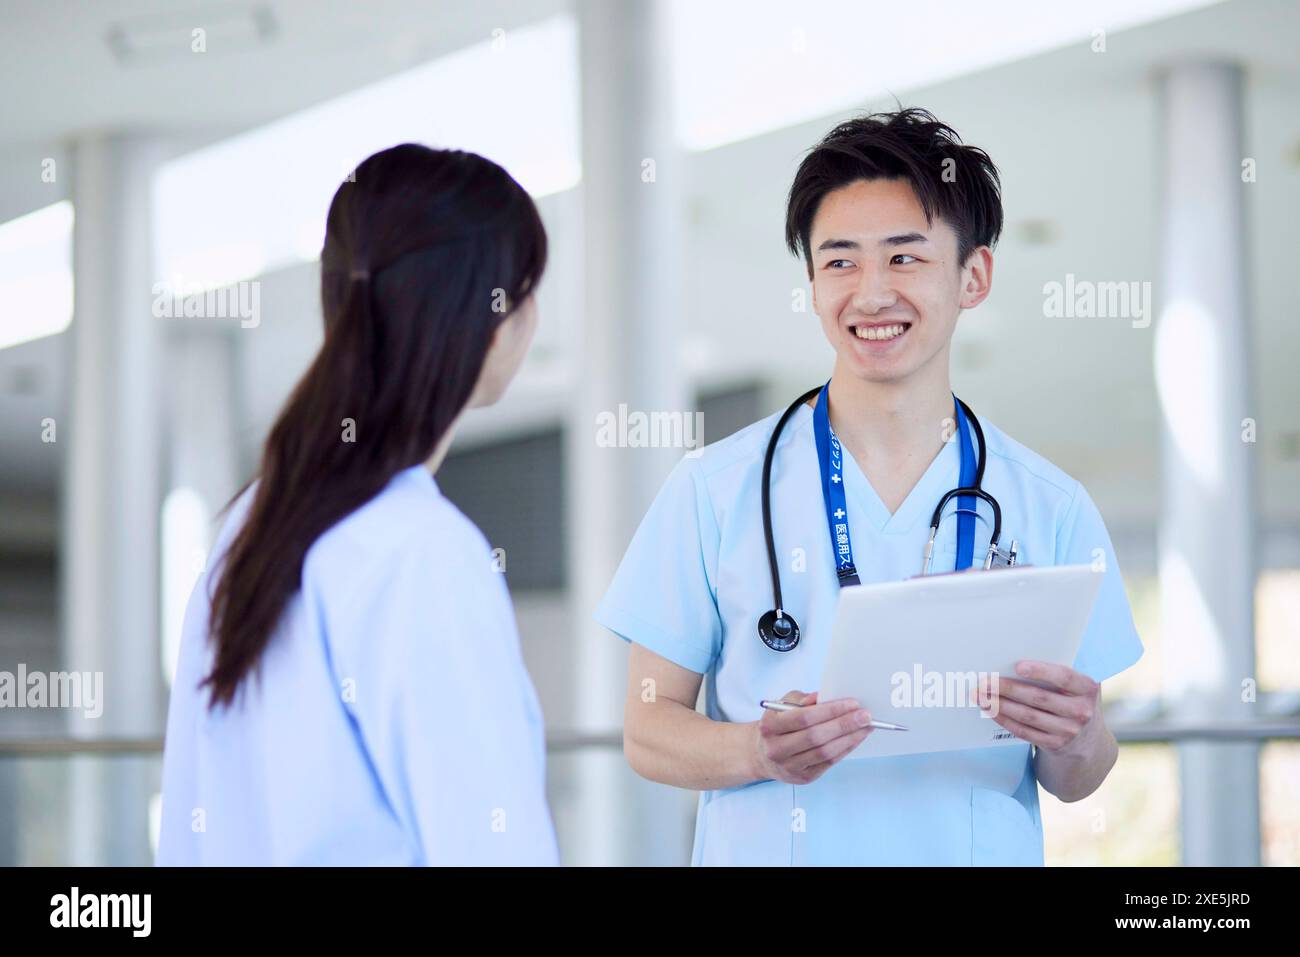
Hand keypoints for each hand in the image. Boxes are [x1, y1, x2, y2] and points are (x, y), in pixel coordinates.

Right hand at [750, 690, 873, 784]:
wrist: (762, 755)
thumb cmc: (777, 725)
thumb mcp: (782, 705)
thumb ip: (802, 699)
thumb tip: (823, 697)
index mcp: (769, 727)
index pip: (804, 718)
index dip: (830, 710)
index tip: (852, 703)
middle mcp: (777, 749)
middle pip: (816, 736)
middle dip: (845, 724)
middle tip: (866, 716)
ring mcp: (790, 766)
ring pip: (825, 752)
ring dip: (850, 738)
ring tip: (866, 727)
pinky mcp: (803, 777)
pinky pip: (829, 763)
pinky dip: (845, 749)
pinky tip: (856, 739)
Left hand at [972, 661, 1099, 754]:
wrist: (1087, 739)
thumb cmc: (1073, 701)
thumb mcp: (1076, 688)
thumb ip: (1055, 677)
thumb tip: (1012, 666)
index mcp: (1087, 689)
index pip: (1063, 677)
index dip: (1041, 671)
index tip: (1017, 666)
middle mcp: (1080, 711)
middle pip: (1039, 698)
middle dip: (1007, 688)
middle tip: (985, 681)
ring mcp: (1068, 731)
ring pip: (1028, 716)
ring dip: (1000, 705)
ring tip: (982, 696)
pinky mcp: (1055, 744)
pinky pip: (1024, 731)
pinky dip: (1005, 720)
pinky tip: (991, 711)